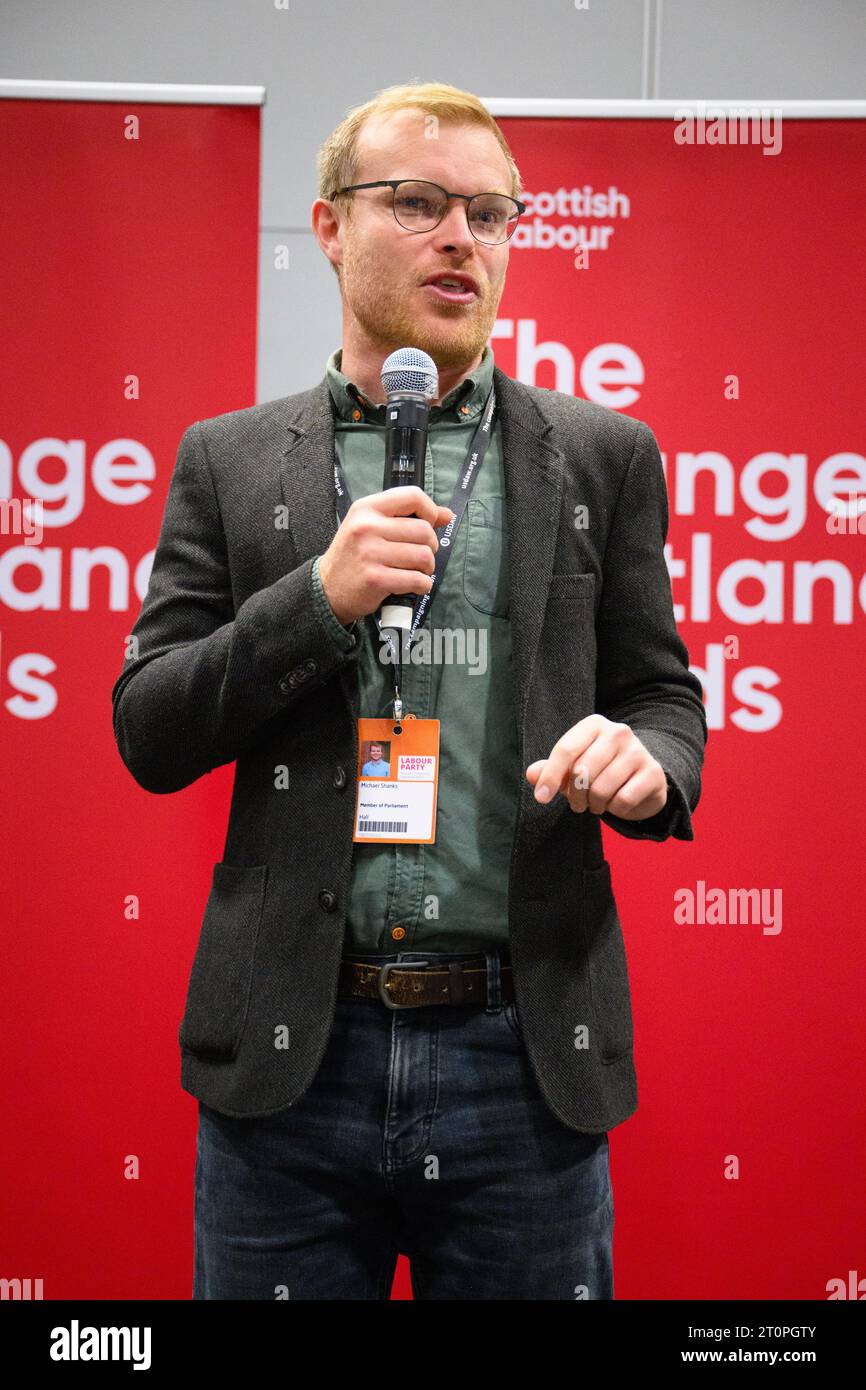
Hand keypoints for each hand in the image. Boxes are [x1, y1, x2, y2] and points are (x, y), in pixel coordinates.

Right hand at [318, 485, 453, 625]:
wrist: (328, 589)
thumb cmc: (354, 556)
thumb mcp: (372, 527)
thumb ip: (408, 517)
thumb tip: (446, 514)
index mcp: (367, 508)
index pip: (412, 496)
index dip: (429, 510)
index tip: (428, 524)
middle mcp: (367, 527)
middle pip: (424, 530)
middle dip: (430, 547)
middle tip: (417, 556)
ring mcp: (371, 553)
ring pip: (424, 556)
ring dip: (427, 568)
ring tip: (414, 571)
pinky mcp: (376, 579)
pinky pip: (418, 580)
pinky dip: (422, 585)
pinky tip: (412, 585)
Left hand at [525, 715, 667, 819]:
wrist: (643, 778)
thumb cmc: (602, 770)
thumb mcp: (573, 768)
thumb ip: (551, 770)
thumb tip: (531, 774)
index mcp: (594, 725)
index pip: (565, 750)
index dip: (550, 776)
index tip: (541, 798)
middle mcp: (618, 732)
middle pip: (582, 771)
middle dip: (574, 795)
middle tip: (577, 804)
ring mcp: (638, 751)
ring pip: (601, 788)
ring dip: (594, 804)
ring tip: (596, 804)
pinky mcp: (653, 773)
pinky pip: (623, 800)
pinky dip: (615, 809)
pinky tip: (617, 803)